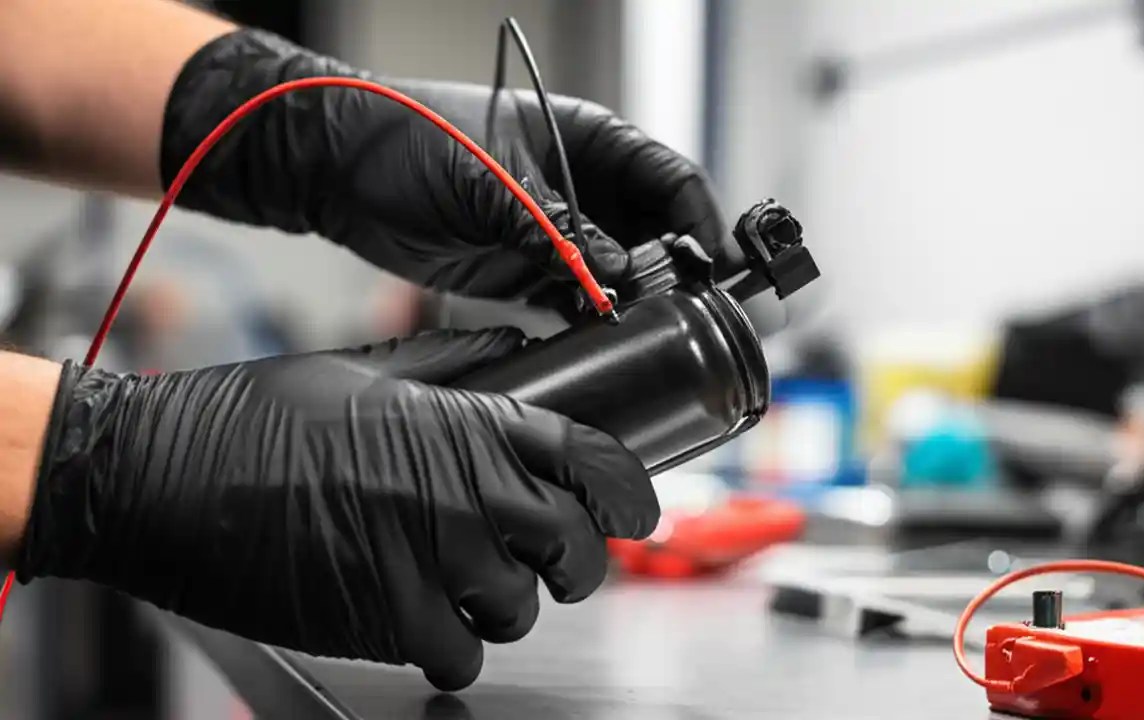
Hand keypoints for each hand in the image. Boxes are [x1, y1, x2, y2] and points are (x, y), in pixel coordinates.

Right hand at [16, 329, 657, 689]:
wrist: (162, 477)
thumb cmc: (255, 418)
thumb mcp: (363, 370)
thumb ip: (450, 365)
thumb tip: (512, 351)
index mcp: (470, 426)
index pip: (594, 464)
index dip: (627, 492)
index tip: (631, 509)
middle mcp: (467, 494)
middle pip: (577, 548)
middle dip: (577, 560)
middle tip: (554, 561)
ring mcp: (431, 563)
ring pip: (523, 610)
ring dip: (507, 604)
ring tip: (470, 586)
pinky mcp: (388, 621)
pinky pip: (462, 656)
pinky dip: (454, 647)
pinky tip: (427, 622)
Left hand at [160, 29, 730, 309]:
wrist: (333, 171)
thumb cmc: (406, 138)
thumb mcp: (488, 181)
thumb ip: (554, 227)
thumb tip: (612, 273)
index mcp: (588, 140)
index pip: (671, 180)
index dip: (701, 223)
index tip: (714, 268)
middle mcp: (583, 186)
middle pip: (658, 233)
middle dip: (678, 273)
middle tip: (691, 316)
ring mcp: (558, 229)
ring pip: (623, 273)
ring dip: (637, 304)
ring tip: (647, 335)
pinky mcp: (529, 269)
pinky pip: (581, 298)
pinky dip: (595, 320)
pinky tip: (601, 340)